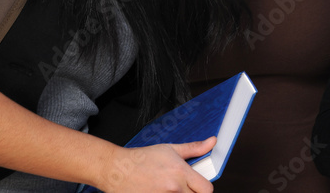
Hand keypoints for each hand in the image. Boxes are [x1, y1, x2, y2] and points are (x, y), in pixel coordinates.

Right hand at [100, 138, 215, 192]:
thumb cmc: (142, 159)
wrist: (117, 169)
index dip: (205, 188)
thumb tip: (212, 142)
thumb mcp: (170, 149)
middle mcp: (173, 188)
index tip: (199, 186)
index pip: (207, 189)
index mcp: (180, 172)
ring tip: (169, 189)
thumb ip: (194, 148)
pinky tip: (159, 192)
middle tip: (184, 188)